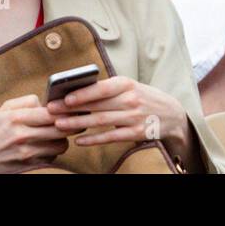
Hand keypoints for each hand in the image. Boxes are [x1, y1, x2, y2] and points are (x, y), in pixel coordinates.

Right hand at [0, 95, 67, 173]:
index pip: (51, 113)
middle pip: (60, 129)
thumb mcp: (4, 110)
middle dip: (70, 124)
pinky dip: (54, 151)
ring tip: (57, 134)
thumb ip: (27, 101)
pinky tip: (47, 145)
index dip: (65, 110)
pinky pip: (54, 157)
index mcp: (16, 118)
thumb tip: (48, 102)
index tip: (70, 108)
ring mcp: (27, 153)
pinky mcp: (31, 165)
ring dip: (63, 139)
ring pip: (61, 144)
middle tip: (72, 120)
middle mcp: (22, 136)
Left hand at [46, 76, 188, 152]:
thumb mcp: (130, 87)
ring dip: (78, 124)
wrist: (172, 114)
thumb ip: (108, 89)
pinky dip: (94, 139)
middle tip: (52, 112)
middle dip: (72, 109)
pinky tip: (79, 141)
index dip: (82, 93)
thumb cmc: (145, 97)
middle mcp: (130, 99)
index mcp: (127, 84)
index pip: (102, 88)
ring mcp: (133, 117)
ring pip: (100, 121)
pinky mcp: (136, 133)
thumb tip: (78, 91)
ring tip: (60, 125)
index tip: (64, 97)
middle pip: (96, 106)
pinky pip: (110, 137)